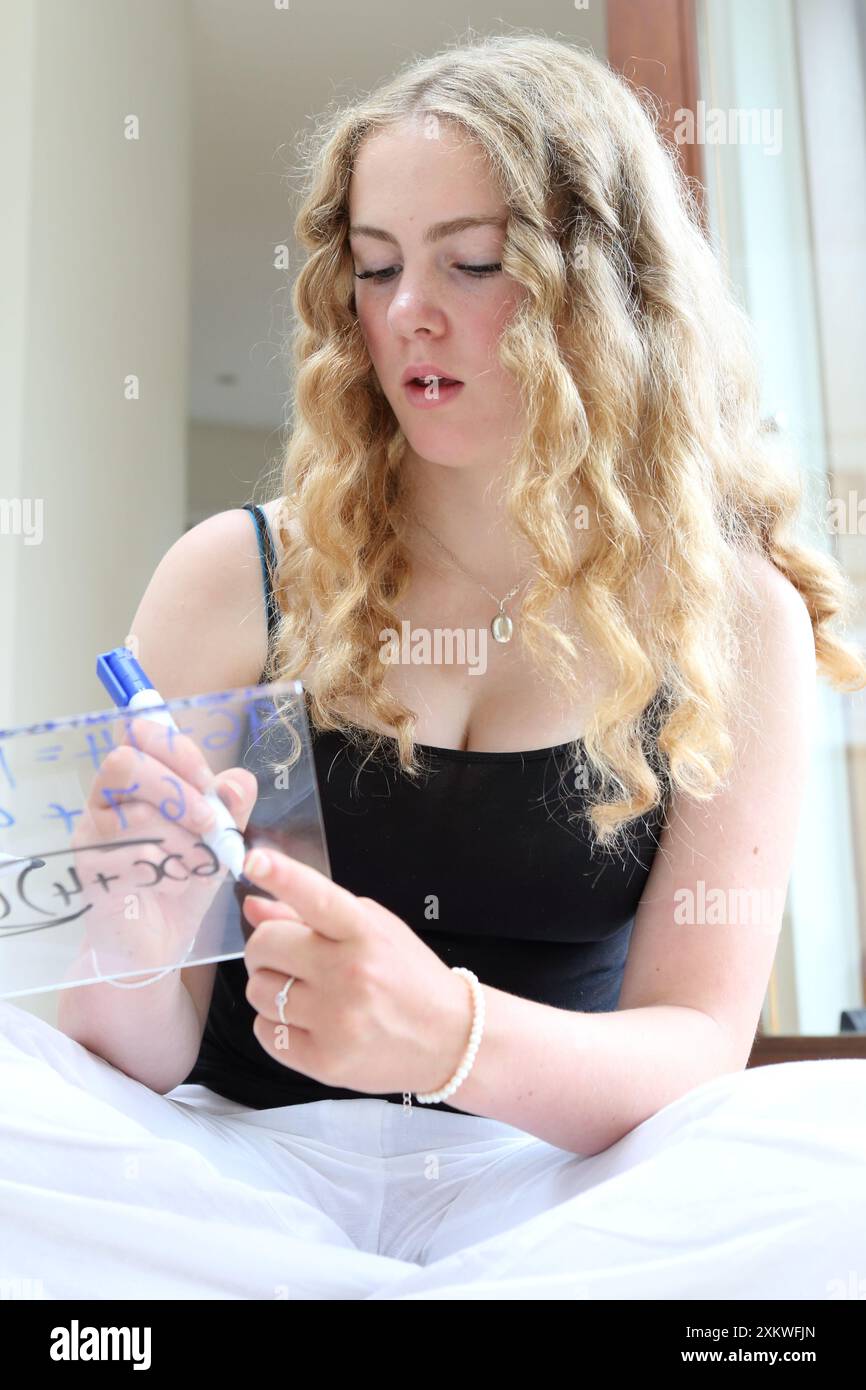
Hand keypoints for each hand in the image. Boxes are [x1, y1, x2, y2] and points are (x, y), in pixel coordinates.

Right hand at [69, 718, 257, 980]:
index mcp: (139, 779)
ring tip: (195, 861)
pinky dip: (165, 870)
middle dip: (176, 790)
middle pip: (124, 762)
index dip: (176, 749)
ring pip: (131, 810)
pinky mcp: (87, 865)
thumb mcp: (220, 838)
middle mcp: (107, 797)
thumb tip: (235, 781)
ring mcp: (91, 830)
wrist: (160, 940)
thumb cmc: (185, 879)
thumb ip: (231, 805)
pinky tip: (173, 884)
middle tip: (208, 823)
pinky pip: (127, 854)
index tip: (207, 782)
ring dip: (177, 836)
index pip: (141, 734)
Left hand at [241, 847, 471, 1096]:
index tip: (254, 860)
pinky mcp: (324, 1061)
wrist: (449, 1039)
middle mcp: (350, 974)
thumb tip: (253, 905)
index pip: (317, 897)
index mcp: (365, 932)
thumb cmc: (406, 976)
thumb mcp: (372, 930)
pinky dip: (277, 1026)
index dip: (283, 876)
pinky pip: (264, 1032)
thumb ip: (310, 914)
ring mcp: (336, 1020)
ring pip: (257, 991)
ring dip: (271, 989)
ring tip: (305, 993)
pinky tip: (308, 1022)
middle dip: (267, 949)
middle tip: (289, 957)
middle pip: (264, 946)